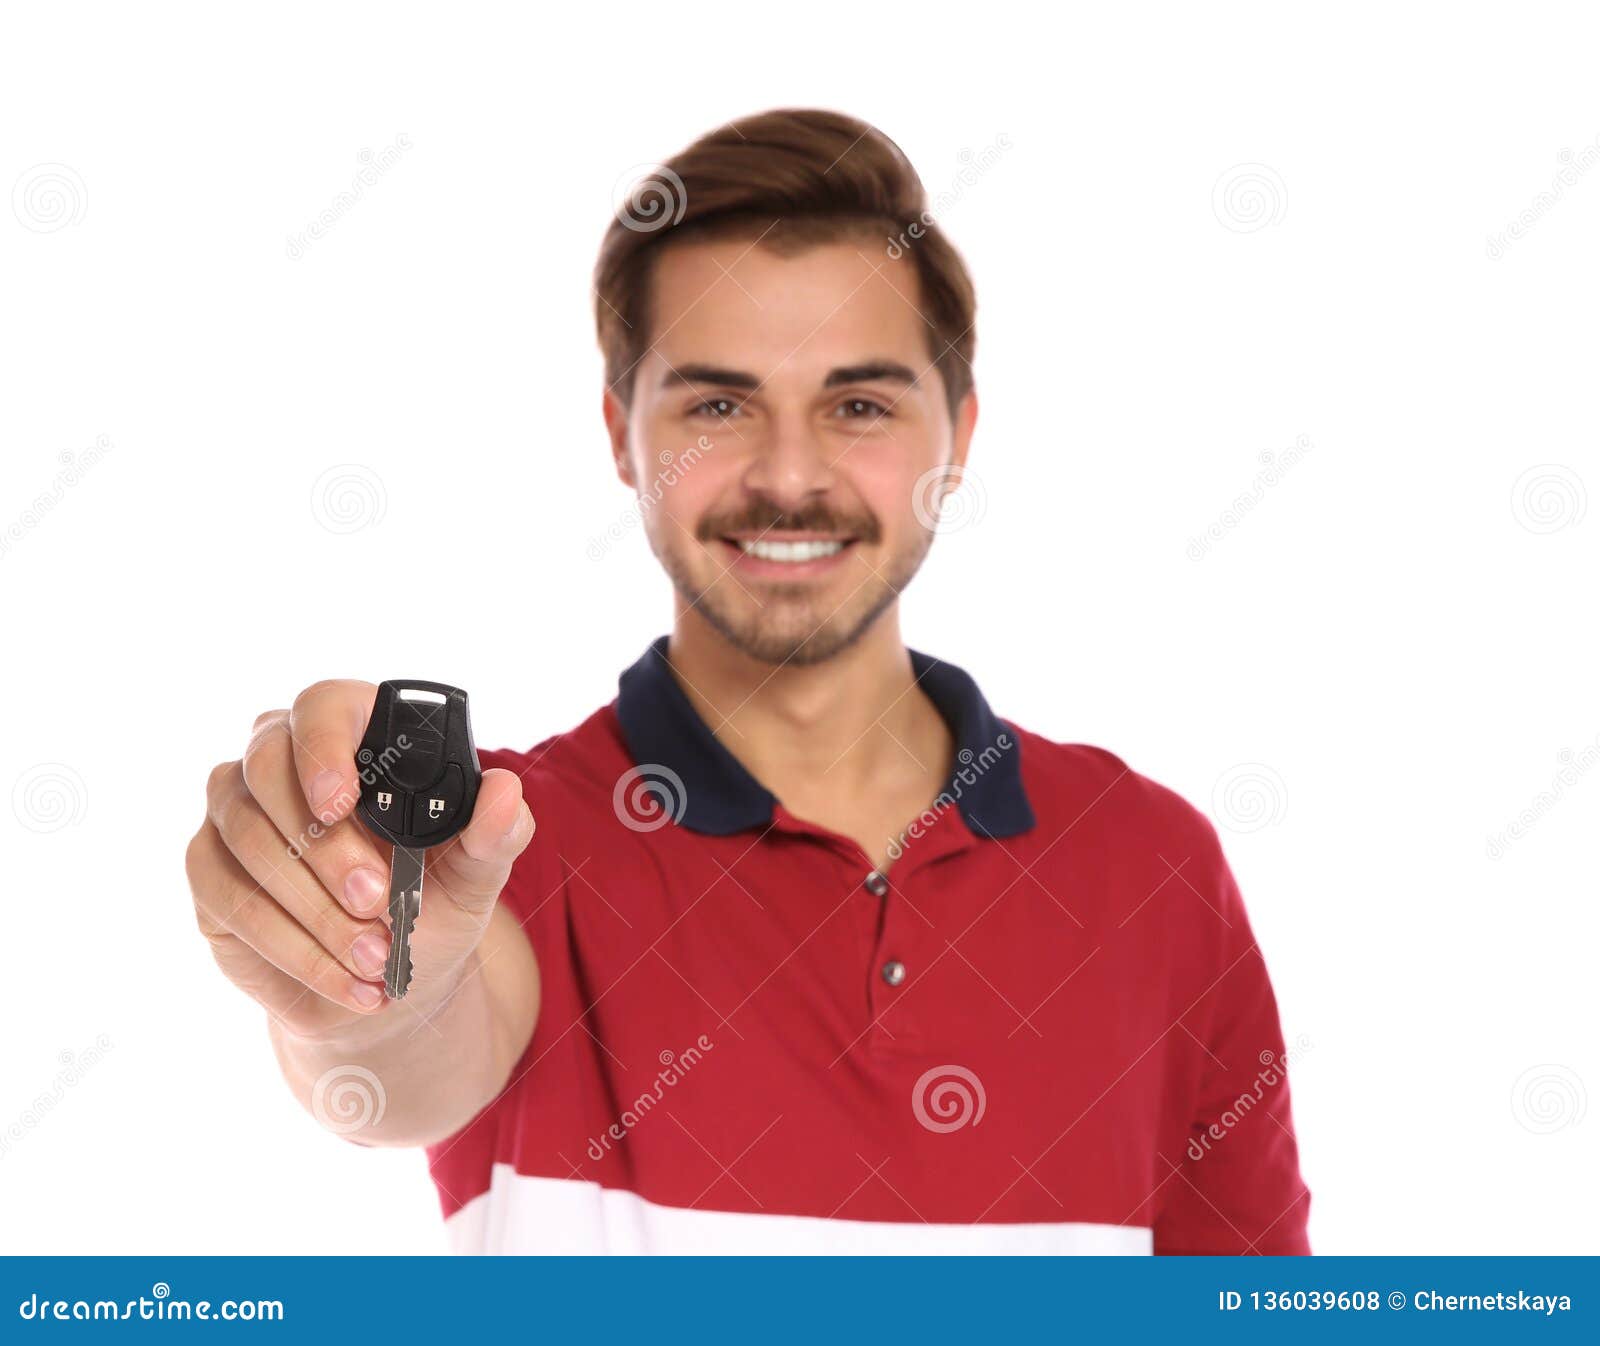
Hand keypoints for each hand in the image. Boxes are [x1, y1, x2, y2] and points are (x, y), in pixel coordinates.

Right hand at [186, 679, 535, 1039]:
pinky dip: (295, 950)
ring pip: (246, 839)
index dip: (323, 746)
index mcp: (354, 736)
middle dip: (324, 844)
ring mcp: (234, 813)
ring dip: (314, 908)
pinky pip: (231, 901)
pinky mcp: (209, 873)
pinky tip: (348, 981)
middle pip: (268, 770)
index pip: (322, 706)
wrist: (389, 978)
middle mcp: (280, 759)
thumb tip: (506, 792)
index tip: (341, 804)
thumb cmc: (432, 903)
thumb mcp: (475, 873)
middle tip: (376, 898)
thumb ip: (496, 833)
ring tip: (376, 956)